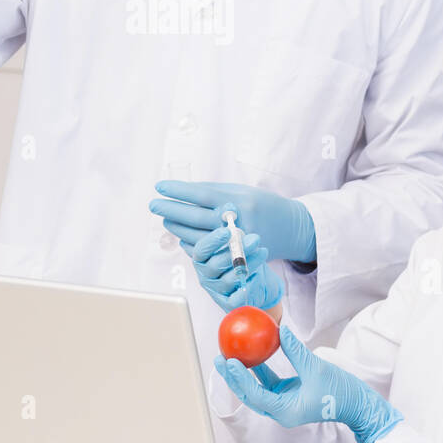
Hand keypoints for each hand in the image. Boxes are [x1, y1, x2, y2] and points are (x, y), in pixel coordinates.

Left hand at [149, 181, 315, 263]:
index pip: (200, 195)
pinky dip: (191, 242)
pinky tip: (181, 235)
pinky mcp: (235, 255)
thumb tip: (182, 191)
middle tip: (154, 204)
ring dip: (177, 227)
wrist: (289, 228)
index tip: (160, 186)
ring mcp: (234, 241)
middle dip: (171, 210)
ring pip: (197, 235)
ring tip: (165, 219)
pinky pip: (207, 251)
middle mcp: (235, 221)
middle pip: (195, 216)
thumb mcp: (240, 191)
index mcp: (236, 200)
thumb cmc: (261, 204)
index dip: (178, 190)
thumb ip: (214, 192)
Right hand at [187, 225, 283, 311]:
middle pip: (215, 264)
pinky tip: (258, 276)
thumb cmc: (242, 256)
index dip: (212, 241)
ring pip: (228, 279)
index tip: (226, 231)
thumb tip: (229, 206)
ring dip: (248, 264)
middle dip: (236, 251)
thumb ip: (230, 225)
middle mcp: (206, 274)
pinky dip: (248, 286)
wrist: (256, 281)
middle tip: (254, 238)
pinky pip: (236, 298)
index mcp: (202, 257)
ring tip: (263, 252)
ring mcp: (217, 290)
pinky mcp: (229, 303)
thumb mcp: (236, 239)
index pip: (201, 250)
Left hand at [213, 324, 401, 442]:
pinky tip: (253, 354)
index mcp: (286, 410)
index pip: (256, 394)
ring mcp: (284, 404)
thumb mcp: (316, 368)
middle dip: (233, 377)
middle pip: (250, 394)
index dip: (240, 378)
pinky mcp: (289, 396)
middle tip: (220, 357)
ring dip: (244, 373)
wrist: (358, 405)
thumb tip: (279, 330)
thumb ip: (296, 351)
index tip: (228, 361)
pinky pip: (269, 384)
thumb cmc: (340, 392)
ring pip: (257, 389)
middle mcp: (281, 410)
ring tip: (229, 355)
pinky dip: (260, 371)